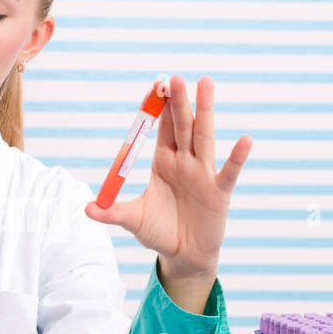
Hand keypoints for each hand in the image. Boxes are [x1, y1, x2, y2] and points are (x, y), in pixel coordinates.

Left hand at [85, 75, 251, 306]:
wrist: (183, 255)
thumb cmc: (158, 232)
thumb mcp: (133, 221)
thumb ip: (112, 213)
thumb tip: (87, 208)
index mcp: (163, 163)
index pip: (162, 129)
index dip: (159, 108)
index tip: (155, 86)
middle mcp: (184, 162)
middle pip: (183, 126)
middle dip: (178, 102)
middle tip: (175, 78)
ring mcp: (203, 174)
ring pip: (204, 137)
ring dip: (205, 111)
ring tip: (206, 84)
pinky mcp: (220, 192)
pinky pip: (228, 171)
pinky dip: (237, 157)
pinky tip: (245, 140)